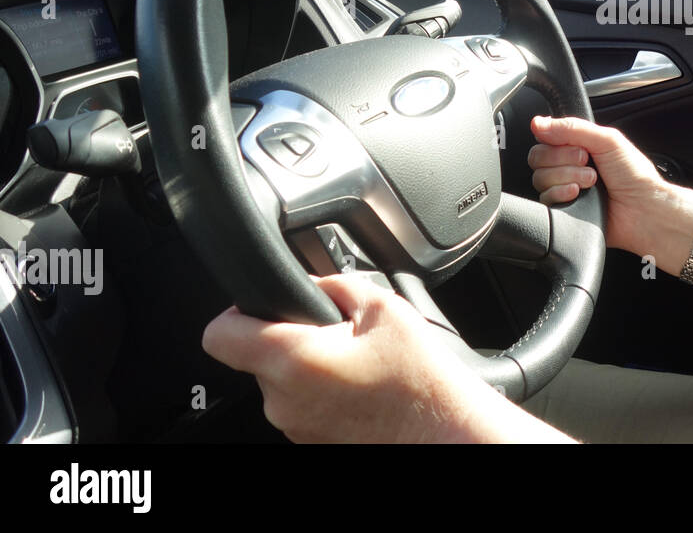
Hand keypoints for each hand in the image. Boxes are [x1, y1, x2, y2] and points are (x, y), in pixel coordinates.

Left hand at [202, 273, 505, 442]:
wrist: (443, 433)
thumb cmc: (420, 380)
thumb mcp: (384, 307)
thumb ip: (335, 284)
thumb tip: (313, 281)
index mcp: (292, 360)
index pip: (219, 335)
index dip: (236, 313)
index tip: (259, 306)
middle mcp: (282, 401)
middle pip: (257, 356)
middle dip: (291, 337)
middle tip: (337, 334)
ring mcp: (294, 427)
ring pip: (282, 382)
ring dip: (309, 367)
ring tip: (357, 363)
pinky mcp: (309, 442)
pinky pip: (302, 405)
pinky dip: (323, 392)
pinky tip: (361, 387)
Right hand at [528, 115, 692, 259]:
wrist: (642, 209)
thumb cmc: (634, 175)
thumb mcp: (607, 140)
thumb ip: (571, 128)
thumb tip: (537, 123)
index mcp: (578, 146)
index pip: (546, 137)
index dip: (557, 141)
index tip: (580, 148)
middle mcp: (568, 166)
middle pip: (538, 157)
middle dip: (563, 160)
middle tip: (587, 163)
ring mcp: (563, 188)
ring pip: (540, 177)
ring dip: (566, 177)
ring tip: (590, 182)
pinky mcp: (562, 209)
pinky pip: (544, 198)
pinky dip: (560, 194)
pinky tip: (578, 194)